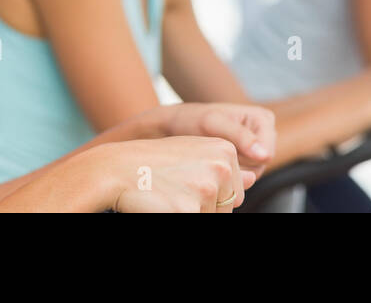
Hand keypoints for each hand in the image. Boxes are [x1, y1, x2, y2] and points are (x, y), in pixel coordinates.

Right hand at [101, 137, 245, 212]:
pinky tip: (162, 205)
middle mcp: (221, 167)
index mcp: (225, 150)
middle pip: (227, 208)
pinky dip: (176, 215)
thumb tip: (253, 178)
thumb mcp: (191, 152)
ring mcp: (207, 189)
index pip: (235, 192)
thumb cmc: (154, 162)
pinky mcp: (190, 210)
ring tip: (168, 196)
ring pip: (211, 216)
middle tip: (175, 190)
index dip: (210, 195)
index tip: (186, 181)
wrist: (117, 169)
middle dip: (204, 208)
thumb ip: (222, 165)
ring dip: (191, 212)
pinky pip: (194, 220)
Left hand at [136, 103, 275, 183]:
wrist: (176, 126)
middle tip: (212, 154)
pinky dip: (228, 173)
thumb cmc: (192, 119)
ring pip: (253, 173)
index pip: (266, 154)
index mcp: (263, 119)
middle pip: (261, 165)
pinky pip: (244, 175)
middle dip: (238, 165)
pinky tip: (213, 162)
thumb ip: (240, 137)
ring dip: (232, 170)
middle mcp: (265, 133)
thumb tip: (265, 156)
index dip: (244, 159)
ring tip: (211, 156)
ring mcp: (257, 148)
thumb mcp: (212, 123)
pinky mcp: (247, 159)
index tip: (220, 151)